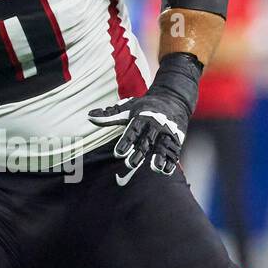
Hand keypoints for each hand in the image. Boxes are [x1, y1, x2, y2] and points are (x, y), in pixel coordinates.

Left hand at [89, 55, 198, 185]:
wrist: (174, 98)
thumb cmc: (146, 105)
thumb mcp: (128, 107)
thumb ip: (109, 115)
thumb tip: (90, 116)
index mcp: (142, 116)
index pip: (132, 130)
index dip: (125, 142)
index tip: (118, 153)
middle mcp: (156, 124)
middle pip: (146, 140)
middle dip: (139, 152)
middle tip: (131, 164)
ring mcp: (168, 131)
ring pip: (163, 145)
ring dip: (159, 156)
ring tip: (155, 168)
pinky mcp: (177, 138)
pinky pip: (174, 150)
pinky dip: (171, 160)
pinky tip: (166, 170)